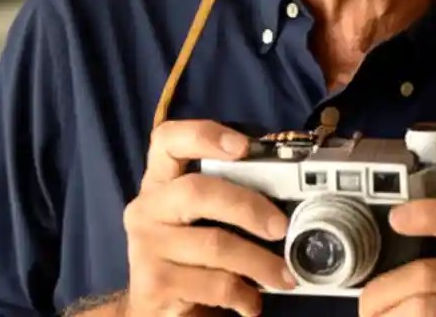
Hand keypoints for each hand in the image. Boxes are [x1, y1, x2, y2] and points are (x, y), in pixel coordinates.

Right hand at [122, 120, 297, 316]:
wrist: (155, 307)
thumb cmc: (189, 254)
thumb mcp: (200, 220)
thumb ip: (228, 198)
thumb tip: (289, 195)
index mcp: (160, 181)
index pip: (168, 141)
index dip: (204, 135)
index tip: (243, 146)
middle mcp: (147, 207)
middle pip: (197, 192)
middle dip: (248, 207)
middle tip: (281, 226)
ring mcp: (146, 246)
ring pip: (214, 244)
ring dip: (259, 261)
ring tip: (283, 275)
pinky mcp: (154, 283)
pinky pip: (214, 284)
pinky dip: (243, 293)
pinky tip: (252, 301)